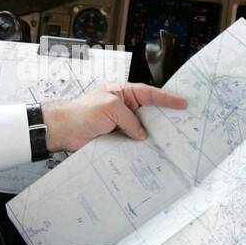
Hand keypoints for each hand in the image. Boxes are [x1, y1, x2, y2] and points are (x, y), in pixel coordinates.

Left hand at [41, 83, 186, 152]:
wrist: (63, 131)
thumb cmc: (81, 113)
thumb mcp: (110, 109)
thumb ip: (129, 120)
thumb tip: (141, 134)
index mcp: (122, 93)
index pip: (149, 94)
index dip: (166, 99)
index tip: (182, 103)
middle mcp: (122, 107)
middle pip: (148, 112)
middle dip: (163, 118)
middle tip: (181, 123)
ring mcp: (119, 123)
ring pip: (141, 129)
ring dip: (151, 135)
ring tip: (169, 141)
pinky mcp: (115, 138)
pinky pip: (131, 141)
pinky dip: (139, 147)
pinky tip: (149, 152)